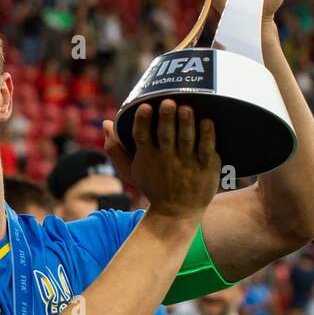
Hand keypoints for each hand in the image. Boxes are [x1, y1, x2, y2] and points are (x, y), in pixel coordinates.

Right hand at [102, 99, 219, 222]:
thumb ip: (116, 149)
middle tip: (168, 102)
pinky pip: (207, 149)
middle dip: (166, 119)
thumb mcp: (131, 170)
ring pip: (186, 140)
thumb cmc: (153, 186)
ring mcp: (187, 164)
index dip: (142, 121)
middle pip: (165, 136)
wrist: (176, 213)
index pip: (141, 136)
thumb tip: (106, 123)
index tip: (145, 107)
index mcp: (147, 158)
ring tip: (186, 108)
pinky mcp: (206, 168)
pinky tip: (207, 121)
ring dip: (186, 124)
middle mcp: (166, 160)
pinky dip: (207, 135)